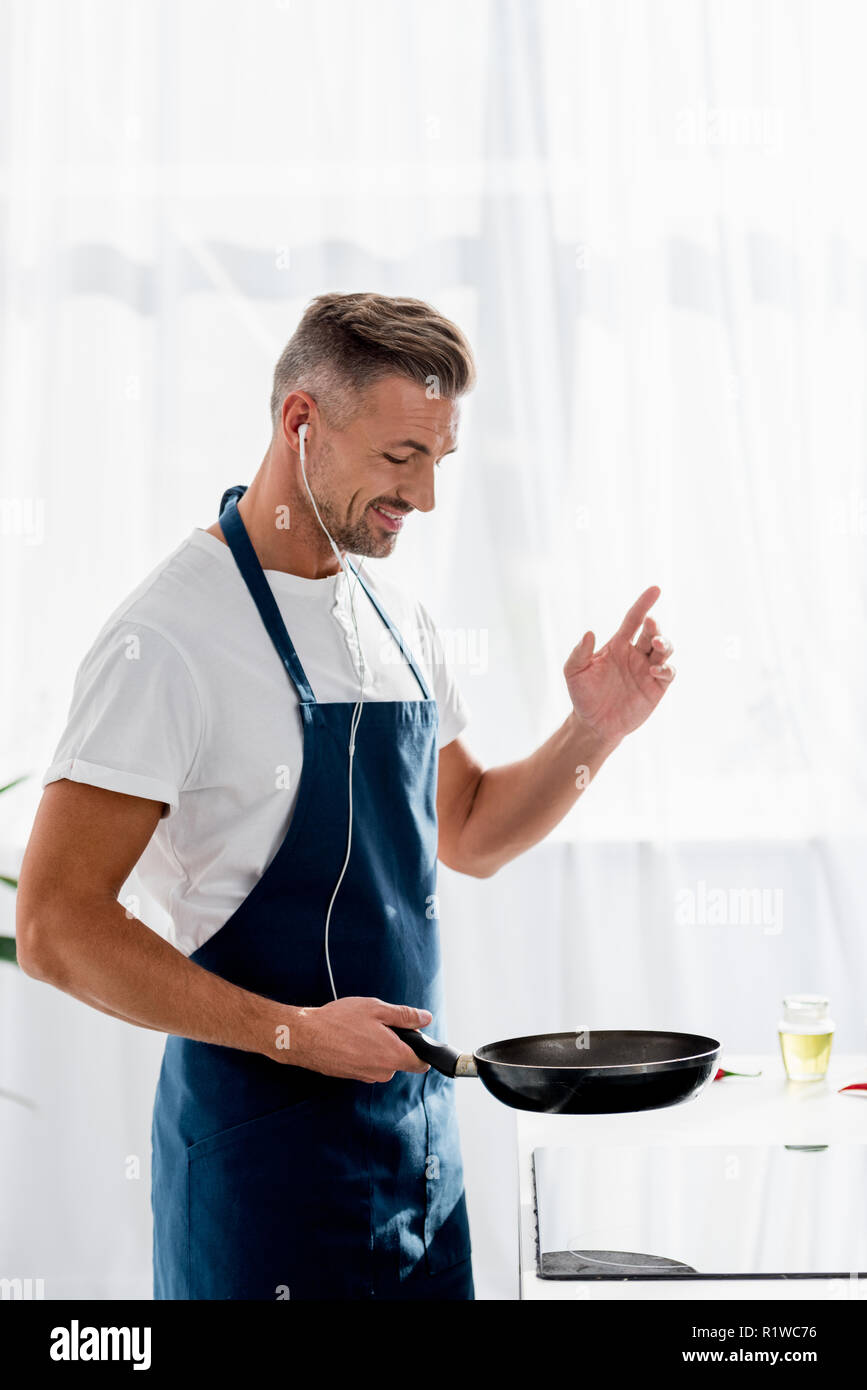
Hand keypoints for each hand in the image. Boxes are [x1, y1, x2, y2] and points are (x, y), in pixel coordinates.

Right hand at [288, 997, 432, 1082]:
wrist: (305, 1037)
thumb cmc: (339, 1021)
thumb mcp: (377, 1009)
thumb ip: (405, 1016)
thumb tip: (425, 1018)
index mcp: (393, 1056)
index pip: (421, 1063)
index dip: (421, 1048)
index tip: (413, 1035)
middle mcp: (382, 1072)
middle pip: (400, 1059)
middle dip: (394, 1041)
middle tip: (377, 1023)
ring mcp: (366, 1076)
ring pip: (382, 1061)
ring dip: (376, 1046)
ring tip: (358, 1029)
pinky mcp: (352, 1076)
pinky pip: (367, 1063)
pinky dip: (362, 1052)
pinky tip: (348, 1038)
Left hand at [563, 585, 675, 745]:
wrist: (593, 724)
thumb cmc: (583, 695)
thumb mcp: (574, 672)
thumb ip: (579, 653)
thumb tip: (588, 633)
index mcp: (618, 645)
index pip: (634, 619)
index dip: (644, 603)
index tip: (655, 589)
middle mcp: (636, 654)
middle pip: (653, 632)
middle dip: (655, 626)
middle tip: (650, 626)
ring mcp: (647, 670)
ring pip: (665, 649)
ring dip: (664, 643)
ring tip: (656, 644)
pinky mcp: (656, 688)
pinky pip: (668, 673)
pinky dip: (666, 669)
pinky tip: (654, 671)